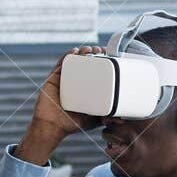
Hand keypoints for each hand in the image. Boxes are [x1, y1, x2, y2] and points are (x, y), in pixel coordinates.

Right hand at [17, 47, 105, 162]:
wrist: (52, 127)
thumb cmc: (72, 124)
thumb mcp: (95, 119)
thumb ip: (108, 117)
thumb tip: (123, 118)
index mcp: (84, 88)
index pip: (95, 70)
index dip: (102, 61)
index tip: (110, 55)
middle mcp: (74, 82)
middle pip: (85, 62)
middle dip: (93, 53)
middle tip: (100, 51)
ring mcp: (64, 79)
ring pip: (74, 60)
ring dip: (82, 51)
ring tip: (89, 50)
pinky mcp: (53, 78)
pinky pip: (61, 64)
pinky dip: (68, 56)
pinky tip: (74, 51)